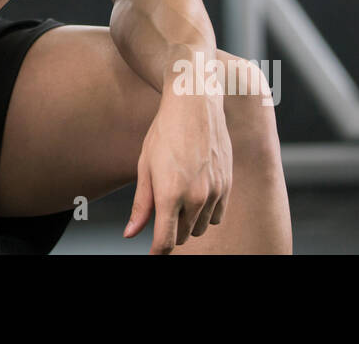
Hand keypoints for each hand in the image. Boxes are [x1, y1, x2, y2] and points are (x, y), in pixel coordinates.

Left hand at [123, 84, 231, 252]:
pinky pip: (217, 216)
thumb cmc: (165, 131)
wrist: (195, 104)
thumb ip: (141, 204)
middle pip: (183, 237)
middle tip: (162, 209)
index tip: (153, 254)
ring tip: (179, 197)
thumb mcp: (145, 166)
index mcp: (170, 193)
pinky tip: (196, 194)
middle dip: (171, 231)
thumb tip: (131, 234)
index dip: (157, 252)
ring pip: (201, 228)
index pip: (166, 241)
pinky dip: (206, 213)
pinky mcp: (227, 185)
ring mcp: (215, 191)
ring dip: (189, 223)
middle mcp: (196, 197)